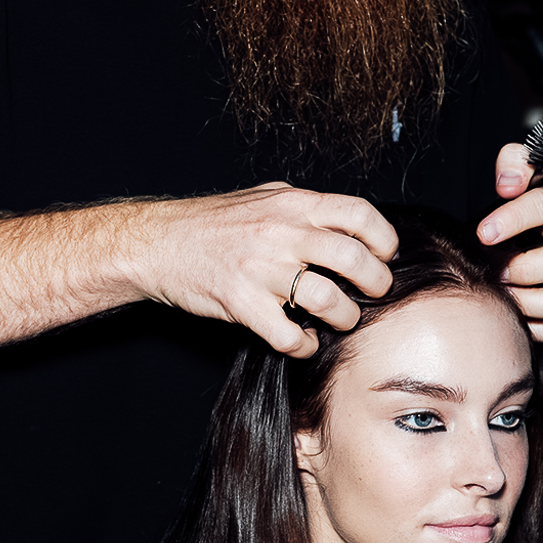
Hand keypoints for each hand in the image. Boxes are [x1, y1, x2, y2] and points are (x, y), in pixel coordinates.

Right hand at [125, 183, 397, 357]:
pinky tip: (302, 339)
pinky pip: (289, 336)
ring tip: (340, 320)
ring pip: (328, 300)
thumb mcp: (265, 198)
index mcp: (293, 204)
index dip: (383, 240)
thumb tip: (351, 226)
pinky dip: (304, 345)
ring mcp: (261, 269)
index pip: (359, 215)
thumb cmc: (213, 223)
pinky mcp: (242, 303)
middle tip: (373, 293)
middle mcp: (281, 233)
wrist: (158, 244)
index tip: (384, 256)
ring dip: (345, 318)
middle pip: (354, 259)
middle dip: (376, 283)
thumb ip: (307, 209)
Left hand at [476, 143, 542, 343]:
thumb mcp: (526, 179)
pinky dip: (532, 326)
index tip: (483, 232)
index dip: (514, 218)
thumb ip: (515, 163)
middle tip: (495, 270)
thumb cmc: (534, 212)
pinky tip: (511, 313)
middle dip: (525, 268)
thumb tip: (507, 181)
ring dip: (530, 302)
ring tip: (502, 293)